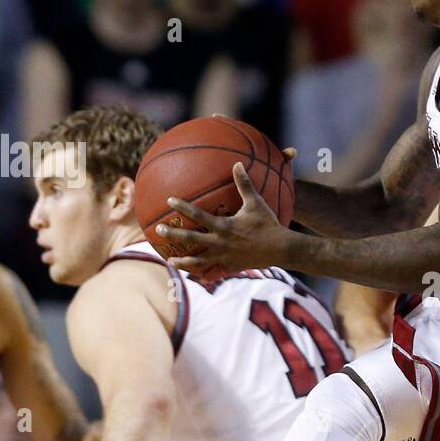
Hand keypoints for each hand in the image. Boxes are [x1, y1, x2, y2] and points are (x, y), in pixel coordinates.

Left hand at [157, 159, 292, 274]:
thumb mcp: (256, 202)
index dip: (183, 207)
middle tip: (158, 231)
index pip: (198, 216)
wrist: (281, 248)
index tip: (169, 200)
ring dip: (183, 261)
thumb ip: (244, 184)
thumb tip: (237, 163)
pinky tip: (195, 276)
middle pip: (191, 240)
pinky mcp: (230, 266)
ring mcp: (224, 257)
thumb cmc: (268, 223)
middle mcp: (220, 242)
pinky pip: (213, 271)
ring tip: (169, 261)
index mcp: (224, 226)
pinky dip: (203, 274)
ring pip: (199, 260)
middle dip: (173, 235)